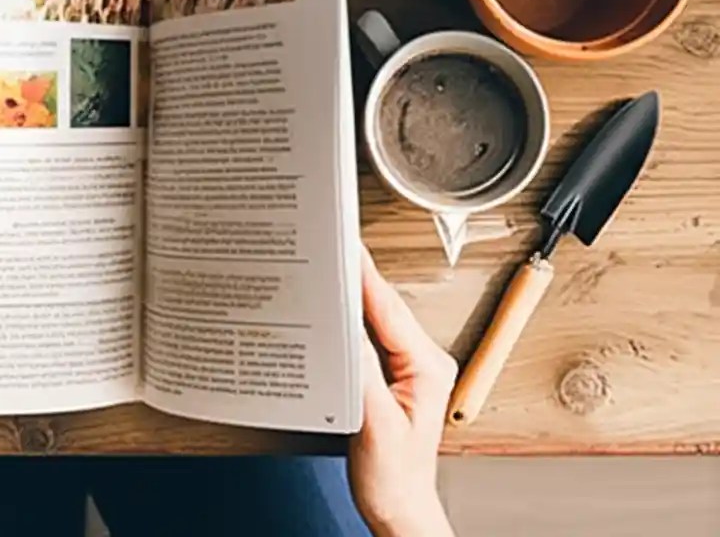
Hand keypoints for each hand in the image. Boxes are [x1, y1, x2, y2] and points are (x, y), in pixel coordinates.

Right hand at [348, 248, 456, 536]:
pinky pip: (369, 335)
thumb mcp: (374, 424)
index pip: (389, 309)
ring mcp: (409, 366)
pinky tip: (332, 309)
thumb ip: (359, 373)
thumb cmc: (394, 478)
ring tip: (327, 269)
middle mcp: (424, 361)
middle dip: (356, 276)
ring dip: (351, 295)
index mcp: (428, 367)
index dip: (364, 276)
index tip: (345, 247)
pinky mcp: (392, 374)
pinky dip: (349, 319)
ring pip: (376, 317)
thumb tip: (343, 328)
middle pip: (383, 306)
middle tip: (328, 248)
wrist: (399, 507)